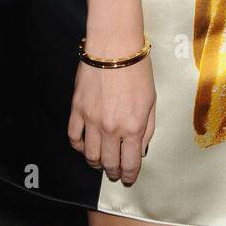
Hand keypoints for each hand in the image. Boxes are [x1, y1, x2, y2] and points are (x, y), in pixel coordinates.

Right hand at [67, 54, 155, 186]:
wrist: (114, 47)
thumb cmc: (138, 70)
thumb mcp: (152, 101)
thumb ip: (147, 129)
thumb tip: (140, 149)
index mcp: (133, 127)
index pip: (130, 163)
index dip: (129, 175)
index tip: (129, 178)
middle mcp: (111, 128)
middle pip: (108, 163)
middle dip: (113, 172)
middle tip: (115, 172)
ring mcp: (91, 120)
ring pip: (89, 155)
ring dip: (95, 163)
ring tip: (100, 161)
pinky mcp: (77, 110)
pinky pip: (74, 137)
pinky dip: (78, 146)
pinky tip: (84, 146)